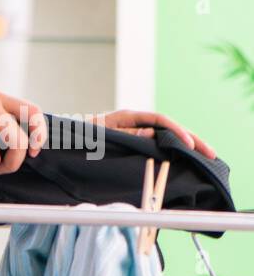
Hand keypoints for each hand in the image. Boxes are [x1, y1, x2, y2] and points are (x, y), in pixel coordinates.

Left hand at [90, 110, 216, 159]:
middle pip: (170, 128)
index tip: (189, 145)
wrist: (65, 140)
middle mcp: (135, 121)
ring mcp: (136, 130)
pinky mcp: (135, 140)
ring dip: (186, 145)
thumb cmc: (80, 137)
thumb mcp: (102, 136)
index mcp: (128, 116)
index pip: (160, 120)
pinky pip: (158, 143)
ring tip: (205, 156)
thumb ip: (126, 135)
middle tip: (211, 153)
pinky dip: (173, 150)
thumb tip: (152, 133)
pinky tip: (185, 159)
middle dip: (191, 140)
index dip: (177, 132)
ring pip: (167, 136)